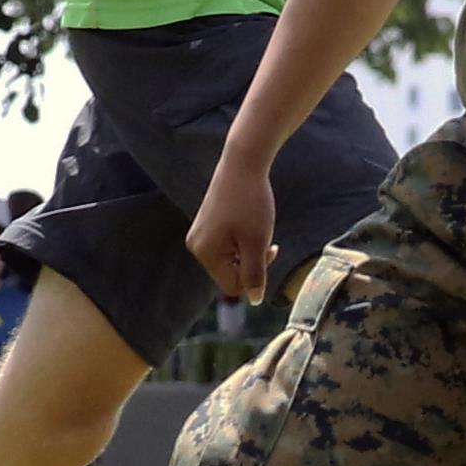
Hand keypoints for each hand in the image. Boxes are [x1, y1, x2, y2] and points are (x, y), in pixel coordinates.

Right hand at [185, 160, 277, 306]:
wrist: (242, 163)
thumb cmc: (251, 203)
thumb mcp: (257, 242)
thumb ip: (255, 274)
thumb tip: (254, 301)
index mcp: (205, 254)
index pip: (233, 286)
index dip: (255, 277)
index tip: (268, 252)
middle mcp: (197, 246)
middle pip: (231, 273)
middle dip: (252, 262)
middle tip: (267, 240)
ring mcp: (200, 234)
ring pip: (232, 259)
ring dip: (250, 250)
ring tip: (259, 228)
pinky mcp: (207, 224)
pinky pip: (229, 245)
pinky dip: (244, 240)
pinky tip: (251, 222)